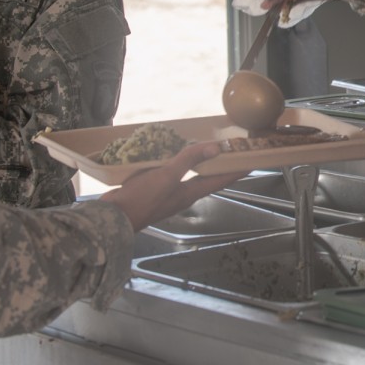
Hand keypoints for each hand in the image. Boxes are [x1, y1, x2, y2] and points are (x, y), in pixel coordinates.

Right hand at [99, 142, 242, 231]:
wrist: (113, 216)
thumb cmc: (142, 199)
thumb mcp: (167, 176)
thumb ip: (189, 160)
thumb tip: (215, 148)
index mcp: (190, 193)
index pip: (220, 181)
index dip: (236, 172)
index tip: (251, 163)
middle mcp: (182, 194)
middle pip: (207, 178)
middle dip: (219, 166)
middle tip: (230, 151)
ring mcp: (167, 193)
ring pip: (188, 176)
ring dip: (198, 164)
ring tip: (205, 149)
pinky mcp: (153, 190)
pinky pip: (170, 174)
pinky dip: (176, 164)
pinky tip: (171, 155)